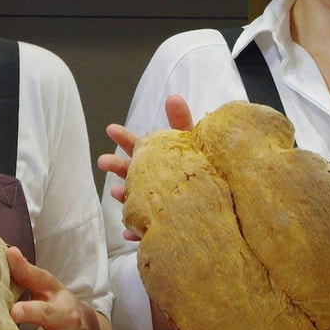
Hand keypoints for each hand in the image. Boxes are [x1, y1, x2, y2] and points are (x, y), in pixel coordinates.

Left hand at [7, 246, 106, 329]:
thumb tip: (7, 252)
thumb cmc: (59, 310)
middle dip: (31, 312)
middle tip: (15, 312)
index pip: (41, 278)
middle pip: (47, 313)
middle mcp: (66, 317)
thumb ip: (26, 275)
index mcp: (57, 295)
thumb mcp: (47, 292)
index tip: (10, 255)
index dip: (24, 267)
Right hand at [97, 95, 194, 238]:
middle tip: (103, 161)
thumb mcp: (193, 144)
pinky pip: (145, 231)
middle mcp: (151, 181)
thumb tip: (173, 96)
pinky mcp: (161, 226)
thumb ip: (181, 122)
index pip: (138, 146)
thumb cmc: (204, 170)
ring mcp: (153, 204)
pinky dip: (135, 232)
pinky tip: (130, 232)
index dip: (124, 137)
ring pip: (134, 200)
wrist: (225, 207)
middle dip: (116, 165)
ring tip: (117, 192)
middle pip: (130, 172)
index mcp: (158, 160)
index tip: (111, 128)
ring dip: (124, 196)